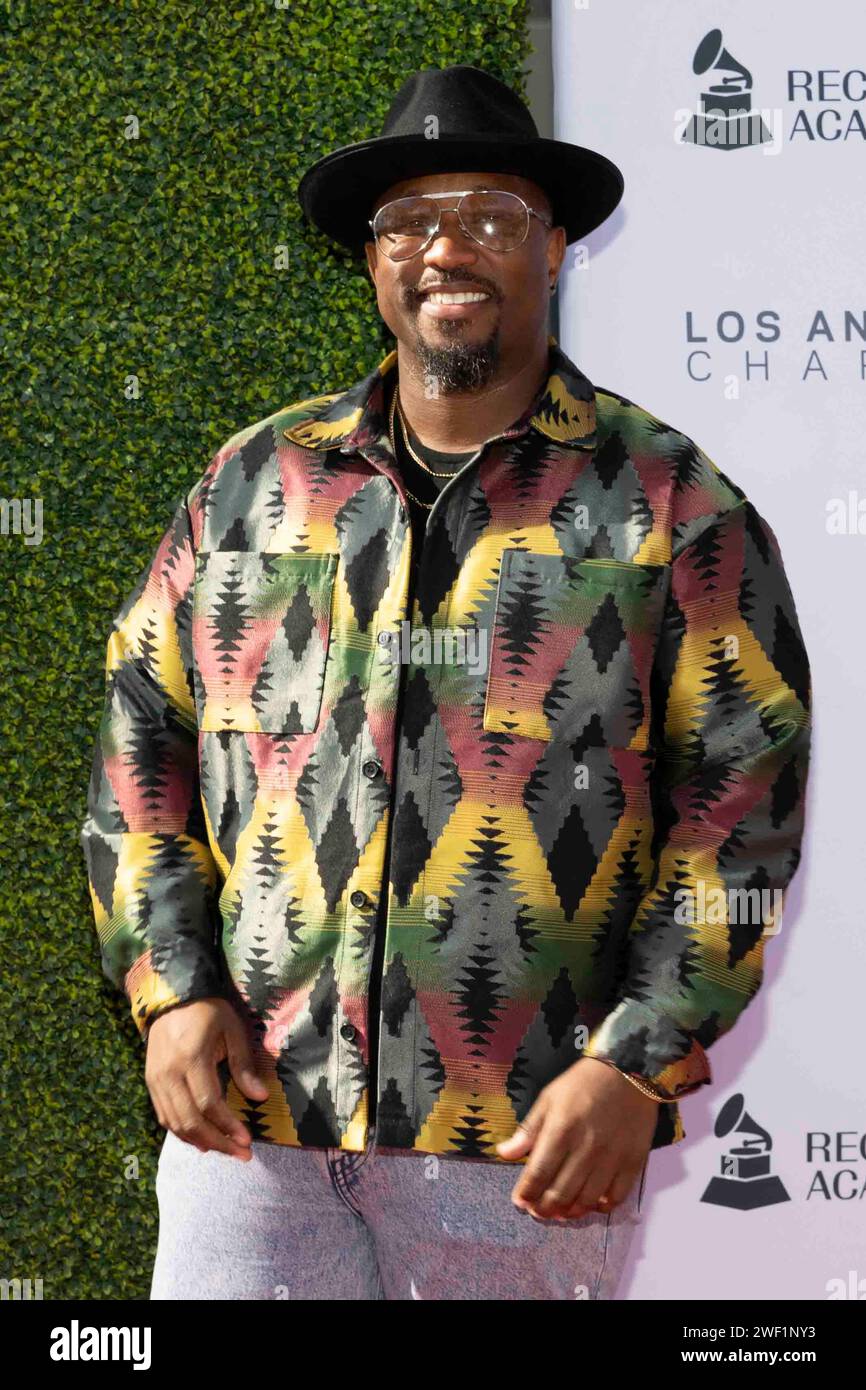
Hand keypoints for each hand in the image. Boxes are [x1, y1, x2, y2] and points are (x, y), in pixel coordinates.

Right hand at [145, 998, 269, 1159]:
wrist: (172, 996)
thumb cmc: (208, 1011)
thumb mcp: (233, 1029)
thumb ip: (243, 1064)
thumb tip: (260, 1097)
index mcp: (191, 1058)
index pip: (208, 1103)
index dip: (228, 1126)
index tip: (247, 1140)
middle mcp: (169, 1073)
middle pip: (190, 1121)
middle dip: (217, 1142)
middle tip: (240, 1154)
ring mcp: (155, 1079)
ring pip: (174, 1124)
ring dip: (200, 1142)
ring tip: (225, 1149)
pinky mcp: (150, 1082)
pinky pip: (164, 1116)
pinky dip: (182, 1132)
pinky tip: (201, 1139)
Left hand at [495, 1057, 657, 1219]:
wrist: (628, 1071)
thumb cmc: (583, 1083)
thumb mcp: (549, 1098)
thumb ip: (528, 1130)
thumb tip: (504, 1153)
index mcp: (561, 1131)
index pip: (538, 1174)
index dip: (526, 1193)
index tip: (520, 1201)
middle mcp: (586, 1149)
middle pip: (561, 1193)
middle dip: (544, 1209)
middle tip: (538, 1211)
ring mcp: (611, 1158)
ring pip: (587, 1200)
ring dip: (570, 1213)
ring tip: (560, 1212)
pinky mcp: (633, 1162)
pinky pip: (616, 1196)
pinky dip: (601, 1207)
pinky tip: (591, 1204)